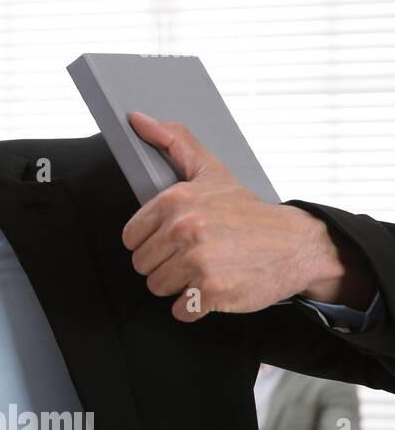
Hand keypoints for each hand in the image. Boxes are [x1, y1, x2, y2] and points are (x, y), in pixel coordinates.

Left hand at [121, 111, 368, 321]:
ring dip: (179, 284)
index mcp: (175, 201)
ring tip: (207, 268)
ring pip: (157, 288)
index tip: (176, 238)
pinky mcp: (212, 292)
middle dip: (165, 264)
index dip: (152, 241)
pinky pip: (179, 310)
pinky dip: (194, 306)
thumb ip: (172, 142)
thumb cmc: (247, 211)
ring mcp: (198, 262)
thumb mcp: (210, 170)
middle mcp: (184, 230)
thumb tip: (137, 118)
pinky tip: (215, 288)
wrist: (297, 244)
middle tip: (196, 253)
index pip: (131, 238)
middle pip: (142, 265)